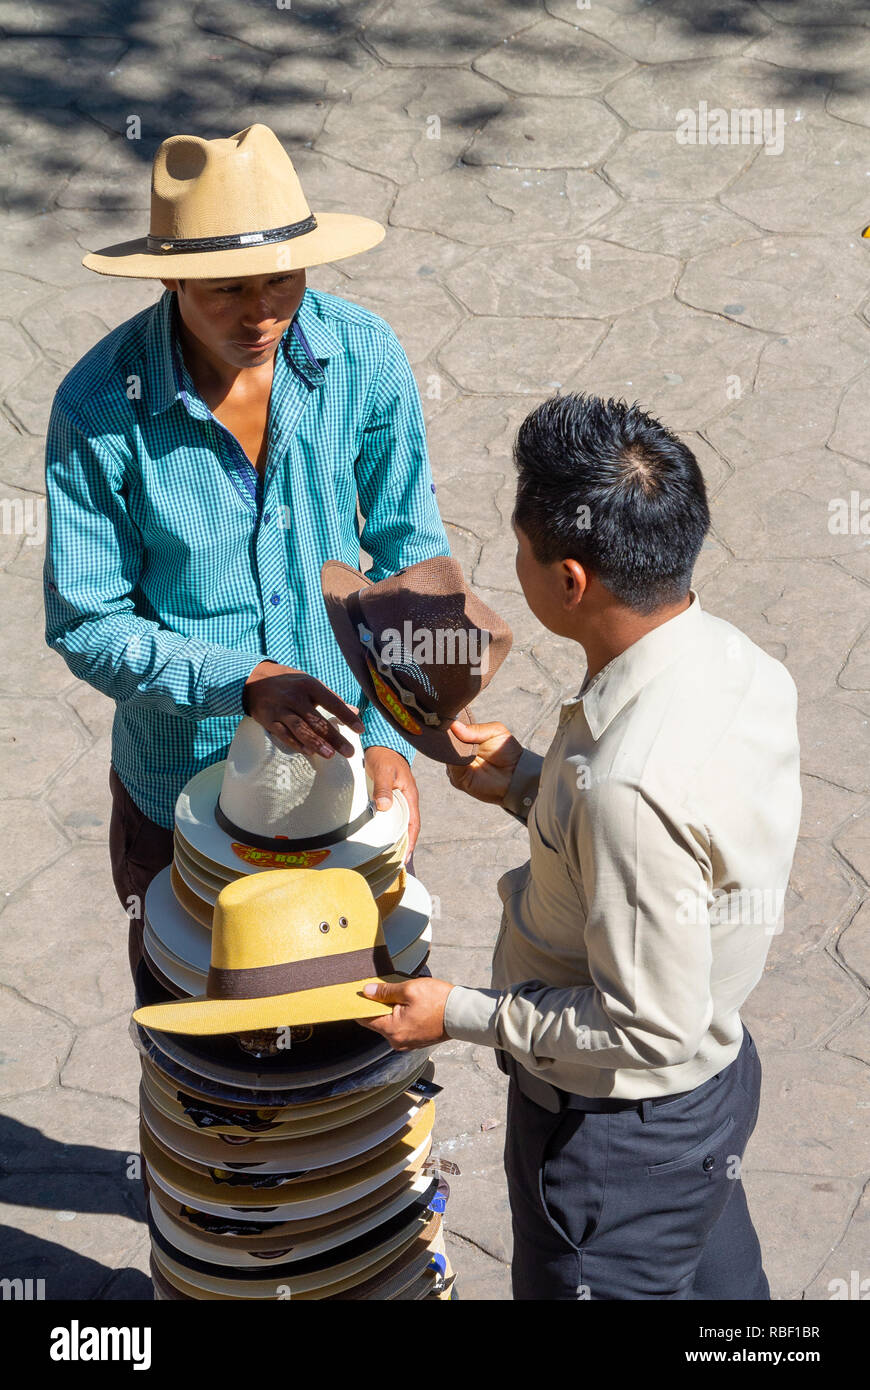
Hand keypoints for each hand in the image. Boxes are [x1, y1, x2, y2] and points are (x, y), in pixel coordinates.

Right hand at [243, 661, 363, 757]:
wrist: (254, 680)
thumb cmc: (290, 683)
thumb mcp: (311, 683)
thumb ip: (332, 698)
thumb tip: (355, 711)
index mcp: (309, 685)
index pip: (332, 702)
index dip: (346, 717)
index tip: (360, 730)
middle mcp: (295, 697)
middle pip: (317, 720)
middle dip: (335, 737)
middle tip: (349, 752)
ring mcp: (280, 709)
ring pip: (300, 729)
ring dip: (316, 743)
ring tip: (331, 755)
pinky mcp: (268, 720)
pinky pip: (284, 735)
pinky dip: (296, 744)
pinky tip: (309, 753)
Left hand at [356, 977, 452, 1049]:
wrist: (462, 1015)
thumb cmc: (438, 1001)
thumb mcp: (409, 989)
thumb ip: (386, 991)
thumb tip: (367, 991)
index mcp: (392, 1030)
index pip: (365, 1019)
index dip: (361, 1004)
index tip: (361, 993)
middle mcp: (397, 1041)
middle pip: (378, 1022)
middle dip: (379, 1006)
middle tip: (386, 989)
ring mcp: (407, 1043)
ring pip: (390, 1025)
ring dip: (392, 1011)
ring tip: (403, 997)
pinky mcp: (416, 1041)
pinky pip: (401, 1028)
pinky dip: (402, 1017)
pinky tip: (411, 1006)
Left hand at [364, 747, 419, 858]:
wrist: (381, 743)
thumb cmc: (383, 756)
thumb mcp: (382, 771)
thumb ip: (383, 788)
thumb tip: (384, 807)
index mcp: (410, 796)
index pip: (414, 824)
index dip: (411, 842)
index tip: (406, 858)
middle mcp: (407, 800)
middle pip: (409, 828)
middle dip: (405, 846)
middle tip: (397, 865)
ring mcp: (399, 800)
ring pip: (400, 823)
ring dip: (397, 838)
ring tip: (389, 856)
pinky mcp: (390, 798)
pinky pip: (392, 817)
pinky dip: (389, 829)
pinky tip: (382, 837)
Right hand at [446, 720, 522, 803]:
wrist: (516, 775)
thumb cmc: (508, 752)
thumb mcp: (495, 732)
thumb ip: (475, 729)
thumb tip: (454, 725)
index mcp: (465, 738)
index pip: (450, 729)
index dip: (449, 723)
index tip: (448, 717)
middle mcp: (458, 751)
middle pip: (445, 741)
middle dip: (447, 735)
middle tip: (449, 728)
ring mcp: (456, 766)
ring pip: (445, 754)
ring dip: (450, 748)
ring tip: (460, 742)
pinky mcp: (457, 778)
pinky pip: (451, 767)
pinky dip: (454, 760)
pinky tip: (461, 755)